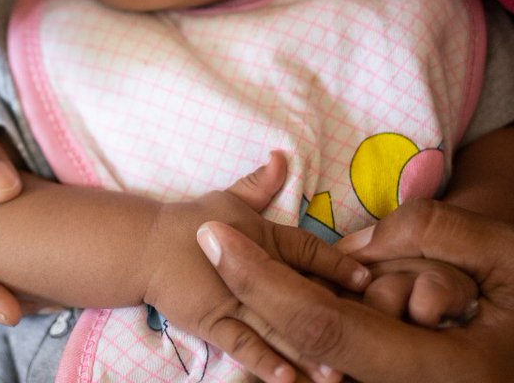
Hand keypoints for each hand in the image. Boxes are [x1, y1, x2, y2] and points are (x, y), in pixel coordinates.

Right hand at [145, 154, 370, 382]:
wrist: (147, 246)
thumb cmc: (192, 221)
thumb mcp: (230, 198)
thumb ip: (262, 182)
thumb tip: (282, 154)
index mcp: (264, 238)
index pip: (307, 251)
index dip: (337, 264)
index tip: (366, 279)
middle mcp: (254, 268)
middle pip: (298, 294)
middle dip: (331, 315)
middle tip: (366, 335)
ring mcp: (233, 298)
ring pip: (276, 326)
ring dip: (306, 349)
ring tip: (338, 373)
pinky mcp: (213, 323)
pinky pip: (242, 345)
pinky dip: (265, 362)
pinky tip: (289, 378)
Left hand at [202, 199, 513, 381]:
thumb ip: (434, 235)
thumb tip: (356, 242)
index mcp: (438, 371)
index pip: (319, 322)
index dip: (258, 275)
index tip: (212, 233)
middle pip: (305, 354)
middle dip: (256, 297)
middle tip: (217, 246)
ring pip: (321, 372)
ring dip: (278, 324)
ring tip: (244, 271)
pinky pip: (352, 378)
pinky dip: (314, 347)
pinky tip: (288, 311)